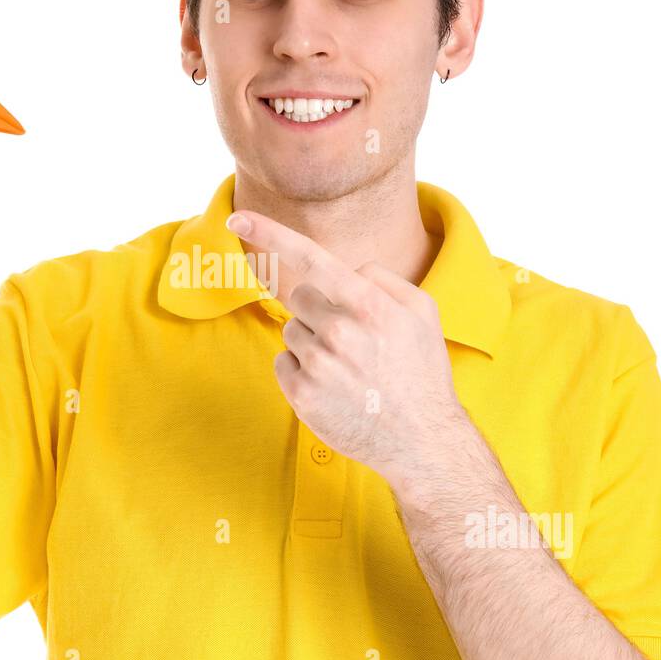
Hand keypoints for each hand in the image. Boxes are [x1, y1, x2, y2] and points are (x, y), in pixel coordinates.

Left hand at [226, 209, 467, 489]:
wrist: (421, 440)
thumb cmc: (422, 372)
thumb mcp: (422, 312)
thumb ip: (382, 279)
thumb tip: (348, 269)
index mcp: (367, 304)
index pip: (310, 258)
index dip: (270, 233)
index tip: (238, 219)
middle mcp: (338, 331)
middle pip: (300, 297)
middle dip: (319, 310)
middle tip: (352, 340)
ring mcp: (318, 365)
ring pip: (292, 331)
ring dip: (312, 343)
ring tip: (349, 368)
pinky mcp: (302, 395)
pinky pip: (284, 363)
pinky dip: (301, 370)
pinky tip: (334, 387)